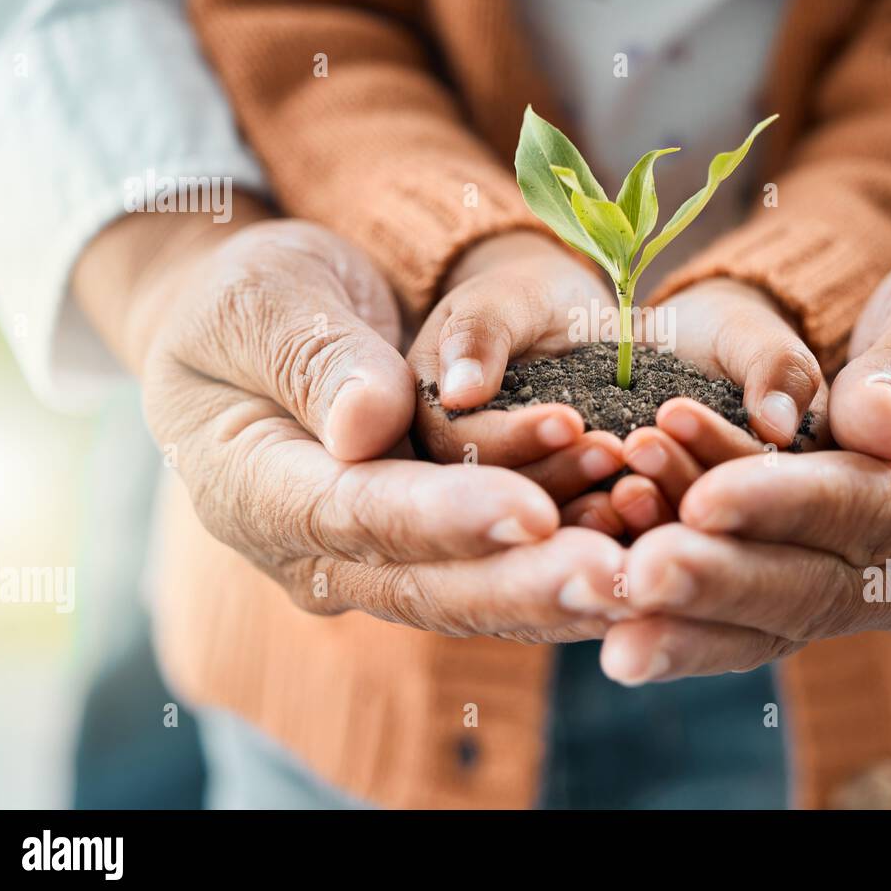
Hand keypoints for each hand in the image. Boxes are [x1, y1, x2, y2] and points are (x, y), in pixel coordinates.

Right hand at [78, 205, 630, 640]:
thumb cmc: (246, 297)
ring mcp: (367, 561)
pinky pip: (492, 570)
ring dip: (558, 582)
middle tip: (616, 577)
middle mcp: (311, 550)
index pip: (356, 514)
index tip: (532, 514)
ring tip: (644, 561)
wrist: (259, 328)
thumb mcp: (260, 300)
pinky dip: (560, 563)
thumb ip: (310, 358)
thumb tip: (368, 424)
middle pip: (424, 582)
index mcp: (254, 489)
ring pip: (469, 593)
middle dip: (524, 582)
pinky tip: (631, 546)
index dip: (446, 518)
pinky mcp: (418, 549)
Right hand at [406, 230, 625, 504]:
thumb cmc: (528, 298)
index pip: (459, 442)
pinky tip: (642, 506)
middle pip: (496, 492)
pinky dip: (604, 518)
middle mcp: (453, 466)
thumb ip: (479, 334)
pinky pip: (568, 524)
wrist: (565, 322)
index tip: (570, 420)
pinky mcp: (544, 504)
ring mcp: (498, 492)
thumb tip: (459, 392)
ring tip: (634, 477)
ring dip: (584, 507)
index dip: (514, 438)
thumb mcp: (505, 298)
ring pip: (533, 520)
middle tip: (612, 451)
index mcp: (428, 414)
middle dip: (556, 475)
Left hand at [598, 245, 890, 682]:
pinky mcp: (839, 586)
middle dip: (719, 583)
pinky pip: (760, 605)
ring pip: (780, 617)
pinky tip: (617, 587)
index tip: (703, 500)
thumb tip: (875, 427)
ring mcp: (888, 590)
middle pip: (821, 589)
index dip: (788, 507)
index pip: (880, 513)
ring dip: (688, 611)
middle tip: (630, 578)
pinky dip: (691, 600)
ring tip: (602, 590)